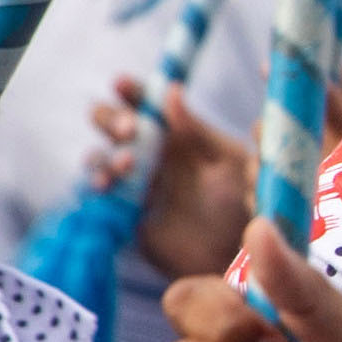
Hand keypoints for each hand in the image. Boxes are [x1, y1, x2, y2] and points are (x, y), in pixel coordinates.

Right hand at [94, 78, 254, 279]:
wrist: (243, 257)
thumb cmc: (244, 203)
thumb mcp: (228, 162)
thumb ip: (199, 131)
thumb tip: (171, 91)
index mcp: (177, 133)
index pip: (146, 102)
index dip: (132, 91)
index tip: (122, 84)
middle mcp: (151, 153)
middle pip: (112, 123)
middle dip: (113, 120)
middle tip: (132, 130)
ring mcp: (134, 183)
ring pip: (100, 156)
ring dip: (106, 154)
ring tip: (129, 165)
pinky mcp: (125, 212)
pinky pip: (100, 193)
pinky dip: (98, 184)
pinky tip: (107, 185)